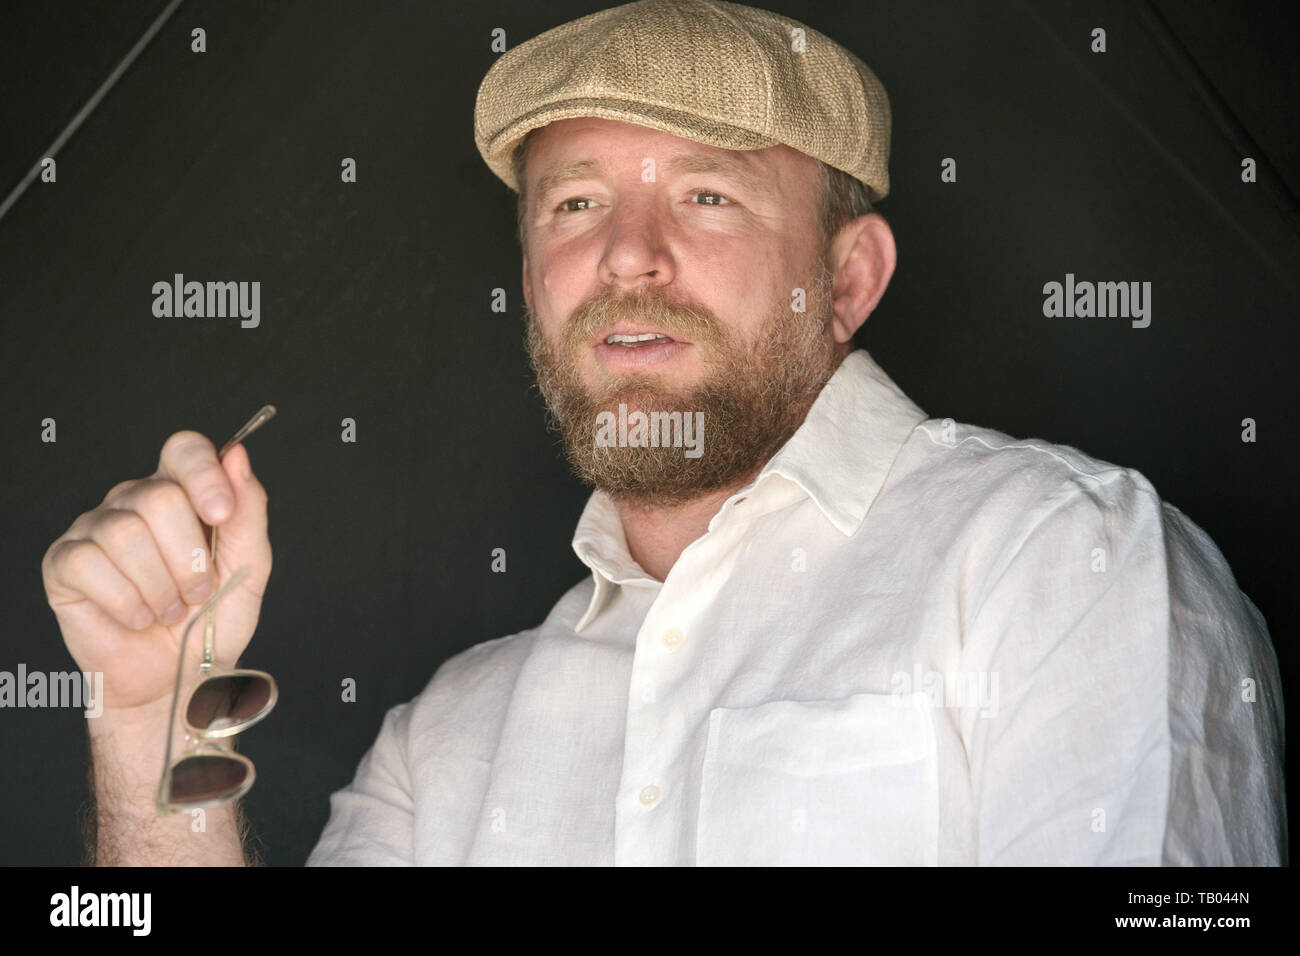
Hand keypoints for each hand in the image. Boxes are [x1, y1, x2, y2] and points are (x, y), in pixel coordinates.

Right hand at [42, 428, 271, 719]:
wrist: (178, 677)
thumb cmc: (212, 620)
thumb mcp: (248, 565)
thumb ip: (248, 510)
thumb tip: (236, 454)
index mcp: (183, 492)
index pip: (184, 449)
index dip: (204, 474)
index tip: (221, 514)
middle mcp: (135, 500)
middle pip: (160, 497)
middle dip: (189, 558)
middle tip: (197, 592)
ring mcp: (96, 528)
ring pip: (126, 532)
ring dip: (160, 587)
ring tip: (169, 610)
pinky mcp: (65, 561)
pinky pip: (91, 564)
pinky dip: (127, 602)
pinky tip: (138, 617)